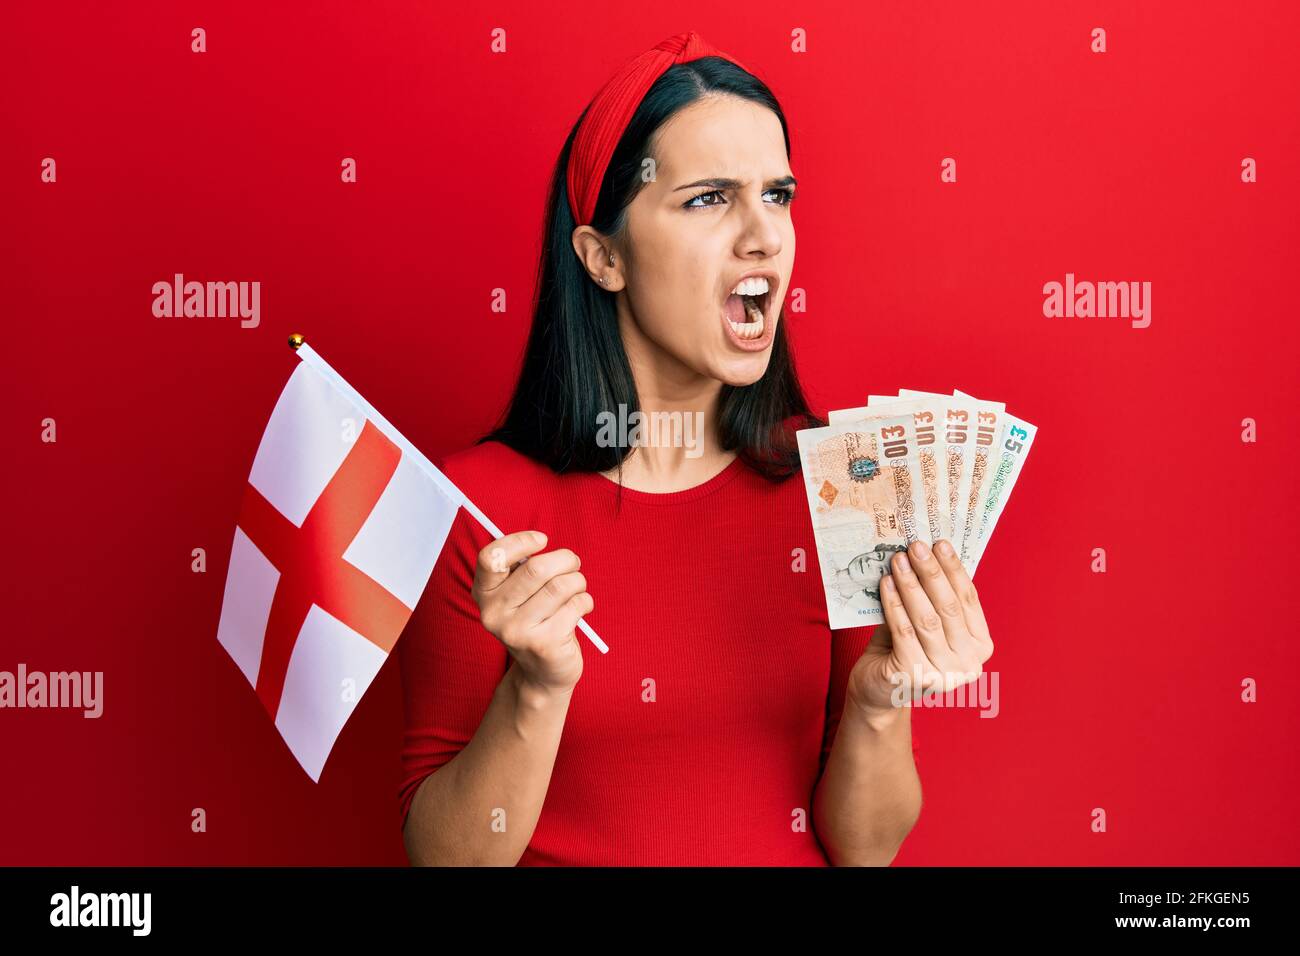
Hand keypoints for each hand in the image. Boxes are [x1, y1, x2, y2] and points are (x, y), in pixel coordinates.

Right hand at [471, 530, 590, 694]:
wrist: (542, 672)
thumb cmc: (536, 620)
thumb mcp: (518, 595)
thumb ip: (521, 568)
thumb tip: (540, 542)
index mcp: (484, 593)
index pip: (492, 556)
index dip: (520, 541)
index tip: (542, 540)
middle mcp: (494, 613)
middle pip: (536, 569)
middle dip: (565, 560)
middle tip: (573, 564)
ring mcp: (517, 632)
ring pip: (560, 586)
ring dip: (578, 581)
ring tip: (578, 588)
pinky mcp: (544, 644)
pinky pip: (575, 605)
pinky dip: (585, 601)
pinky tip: (581, 609)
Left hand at [846, 538, 992, 716]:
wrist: (878, 689)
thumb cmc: (903, 649)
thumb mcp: (926, 623)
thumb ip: (933, 598)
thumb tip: (926, 554)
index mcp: (980, 647)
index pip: (969, 600)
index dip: (954, 570)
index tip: (940, 543)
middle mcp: (969, 664)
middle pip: (949, 607)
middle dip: (931, 573)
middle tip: (916, 546)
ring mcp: (944, 674)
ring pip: (927, 619)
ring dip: (911, 585)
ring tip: (898, 560)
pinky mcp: (915, 676)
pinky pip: (904, 631)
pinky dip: (894, 604)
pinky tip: (885, 584)